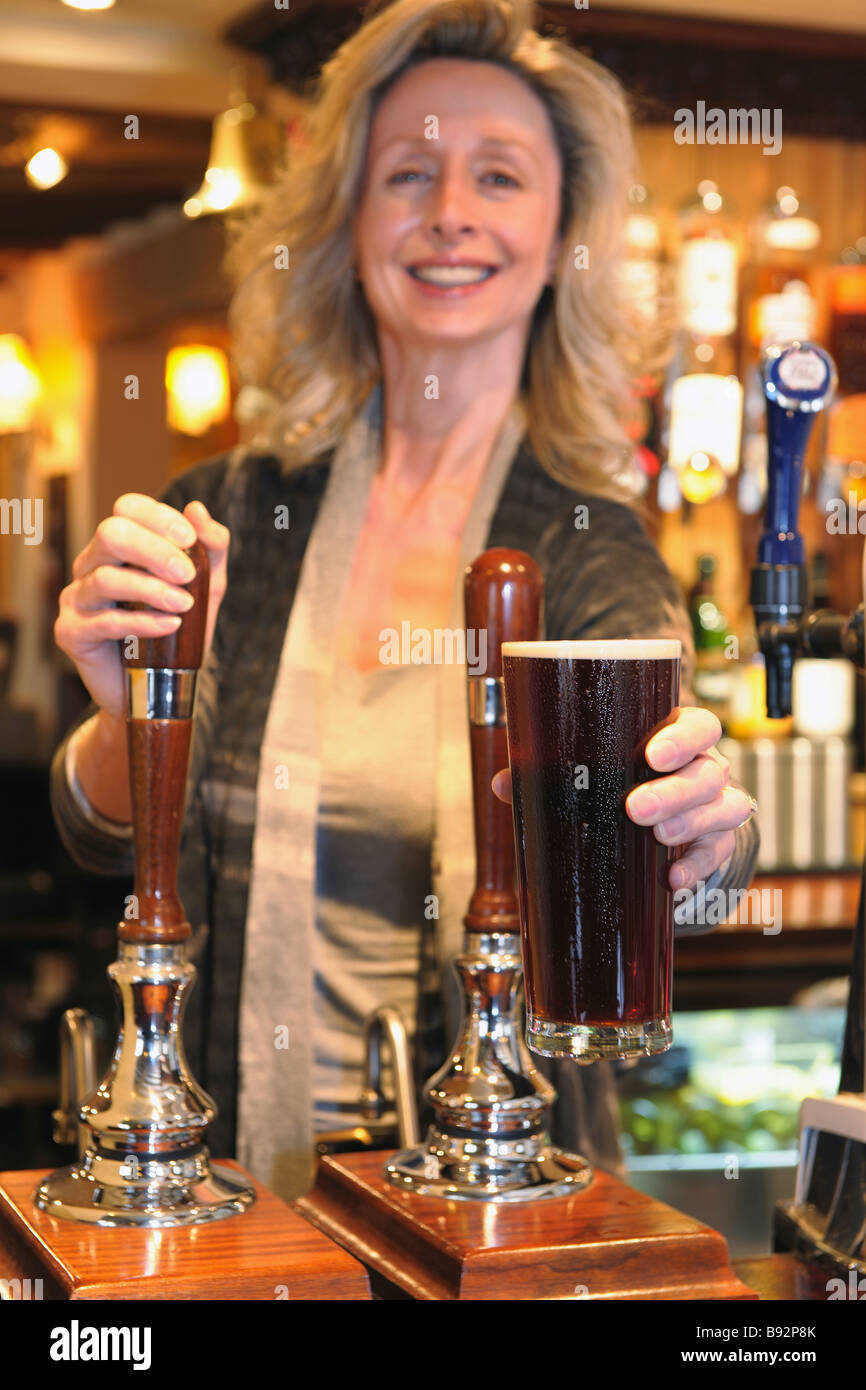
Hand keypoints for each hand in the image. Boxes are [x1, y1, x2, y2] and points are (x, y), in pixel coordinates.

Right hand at [55, 494, 229, 721]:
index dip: (158, 517)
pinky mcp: (71, 632)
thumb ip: (210, 550)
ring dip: (152, 589)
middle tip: (187, 574)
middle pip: (111, 533)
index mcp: (119, 547)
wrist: (156, 691)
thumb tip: (198, 509)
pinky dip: (142, 622)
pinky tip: (170, 626)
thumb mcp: (206, 589)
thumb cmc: (177, 634)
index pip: (127, 509)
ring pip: (106, 577)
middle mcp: (91, 565)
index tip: (190, 539)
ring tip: (184, 606)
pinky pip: (105, 621)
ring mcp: (77, 598)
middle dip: (154, 549)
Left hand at [491, 706, 752, 891]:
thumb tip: (503, 784)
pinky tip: (673, 878)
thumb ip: (552, 772)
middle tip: (636, 808)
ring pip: (723, 809)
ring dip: (689, 823)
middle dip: (673, 791)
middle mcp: (705, 767)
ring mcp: (717, 806)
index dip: (682, 738)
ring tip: (658, 837)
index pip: (697, 726)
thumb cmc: (628, 780)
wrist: (670, 819)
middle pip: (707, 772)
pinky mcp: (719, 843)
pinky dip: (697, 866)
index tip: (652, 754)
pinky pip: (717, 853)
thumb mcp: (598, 770)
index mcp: (678, 737)